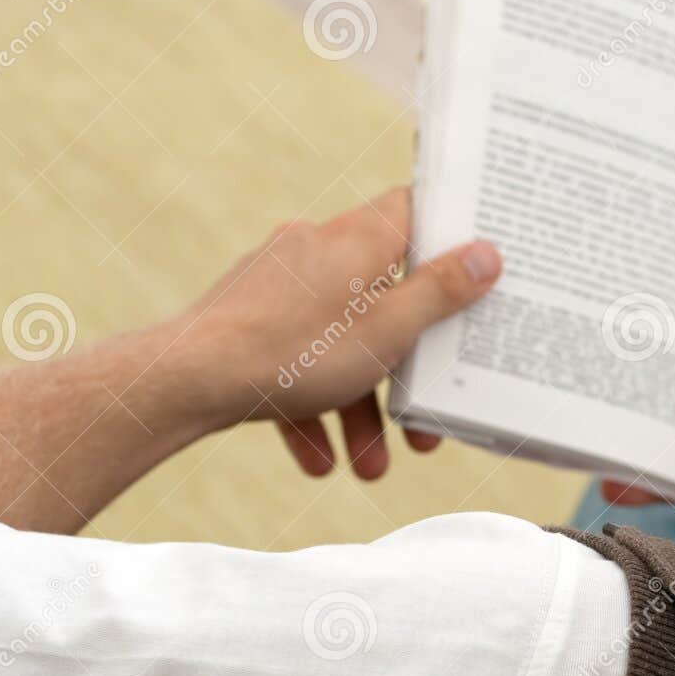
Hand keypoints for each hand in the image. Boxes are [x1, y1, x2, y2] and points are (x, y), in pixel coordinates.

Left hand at [176, 187, 500, 478]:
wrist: (186, 380)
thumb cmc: (292, 353)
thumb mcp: (387, 332)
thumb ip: (440, 294)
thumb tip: (488, 254)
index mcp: (358, 238)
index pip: (414, 210)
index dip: (447, 237)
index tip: (471, 270)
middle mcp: (317, 249)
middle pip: (380, 301)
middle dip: (402, 370)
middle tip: (424, 419)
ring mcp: (277, 284)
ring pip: (335, 343)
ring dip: (356, 408)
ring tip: (369, 466)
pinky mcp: (246, 318)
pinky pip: (292, 360)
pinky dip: (309, 408)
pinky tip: (317, 460)